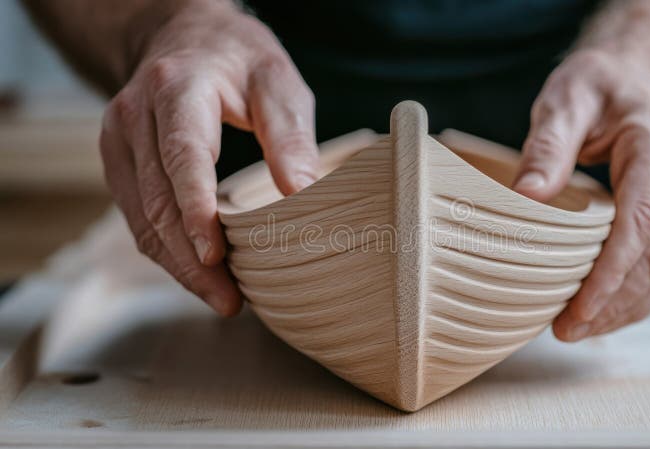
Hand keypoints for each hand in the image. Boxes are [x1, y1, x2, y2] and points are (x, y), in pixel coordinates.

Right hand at [100, 1, 318, 315]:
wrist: (184, 37)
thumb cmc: (238, 60)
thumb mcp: (278, 82)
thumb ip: (289, 135)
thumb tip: (302, 194)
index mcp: (176, 89)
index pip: (182, 156)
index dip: (196, 210)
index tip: (216, 257)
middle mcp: (134, 115)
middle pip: (157, 200)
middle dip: (191, 259)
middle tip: (230, 301)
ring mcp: (117, 139)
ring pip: (140, 218)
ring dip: (177, 265)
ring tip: (220, 298)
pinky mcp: (117, 161)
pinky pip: (136, 216)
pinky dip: (165, 250)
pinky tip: (197, 273)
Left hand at [513, 50, 649, 340]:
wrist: (638, 78)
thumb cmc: (599, 87)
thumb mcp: (566, 100)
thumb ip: (548, 146)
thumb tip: (526, 196)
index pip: (643, 220)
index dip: (612, 270)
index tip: (579, 307)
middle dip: (614, 301)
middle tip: (566, 330)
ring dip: (625, 307)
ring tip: (576, 331)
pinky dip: (635, 296)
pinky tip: (601, 314)